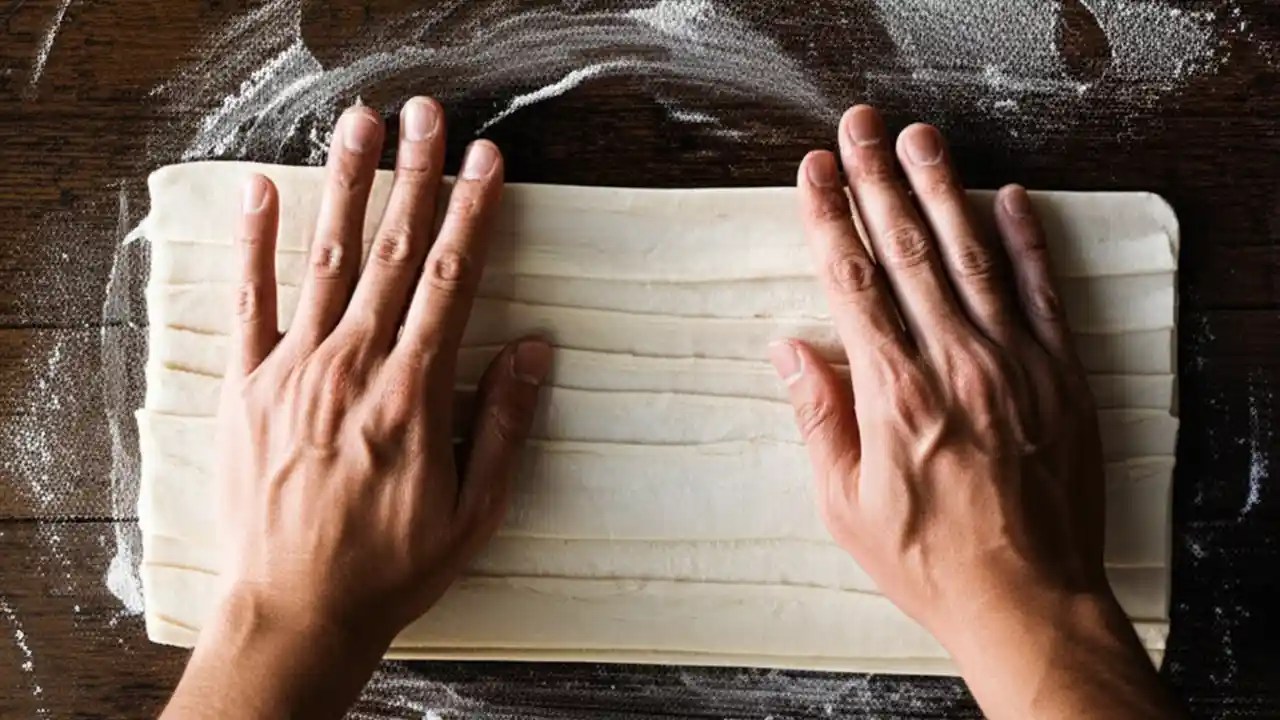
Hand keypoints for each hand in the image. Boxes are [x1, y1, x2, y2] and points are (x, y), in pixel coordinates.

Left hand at [165, 97, 550, 719]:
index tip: (486, 161)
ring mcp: (294, 370)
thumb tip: (530, 349)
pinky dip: (255, 244)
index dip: (472, 214)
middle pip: (389, 251)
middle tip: (426, 116)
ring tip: (359, 126)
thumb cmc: (390, 565)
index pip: (448, 281)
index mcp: (412, 394)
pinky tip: (263, 193)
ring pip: (324, 258)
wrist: (295, 610)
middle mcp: (353, 366)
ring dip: (345, 184)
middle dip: (414, 176)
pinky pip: (248, 302)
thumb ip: (501, 424)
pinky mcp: (247, 386)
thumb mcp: (473, 511)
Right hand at [774, 105, 1179, 718]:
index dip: (828, 217)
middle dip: (878, 180)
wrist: (1028, 600)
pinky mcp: (1060, 376)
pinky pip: (1041, 292)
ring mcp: (1014, 364)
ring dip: (942, 190)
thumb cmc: (931, 561)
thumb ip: (820, 419)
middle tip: (859, 128)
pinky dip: (1025, 240)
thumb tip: (789, 350)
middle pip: (907, 250)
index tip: (813, 173)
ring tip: (920, 139)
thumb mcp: (846, 505)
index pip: (851, 282)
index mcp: (894, 394)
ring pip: (972, 256)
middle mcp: (954, 364)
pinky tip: (1009, 198)